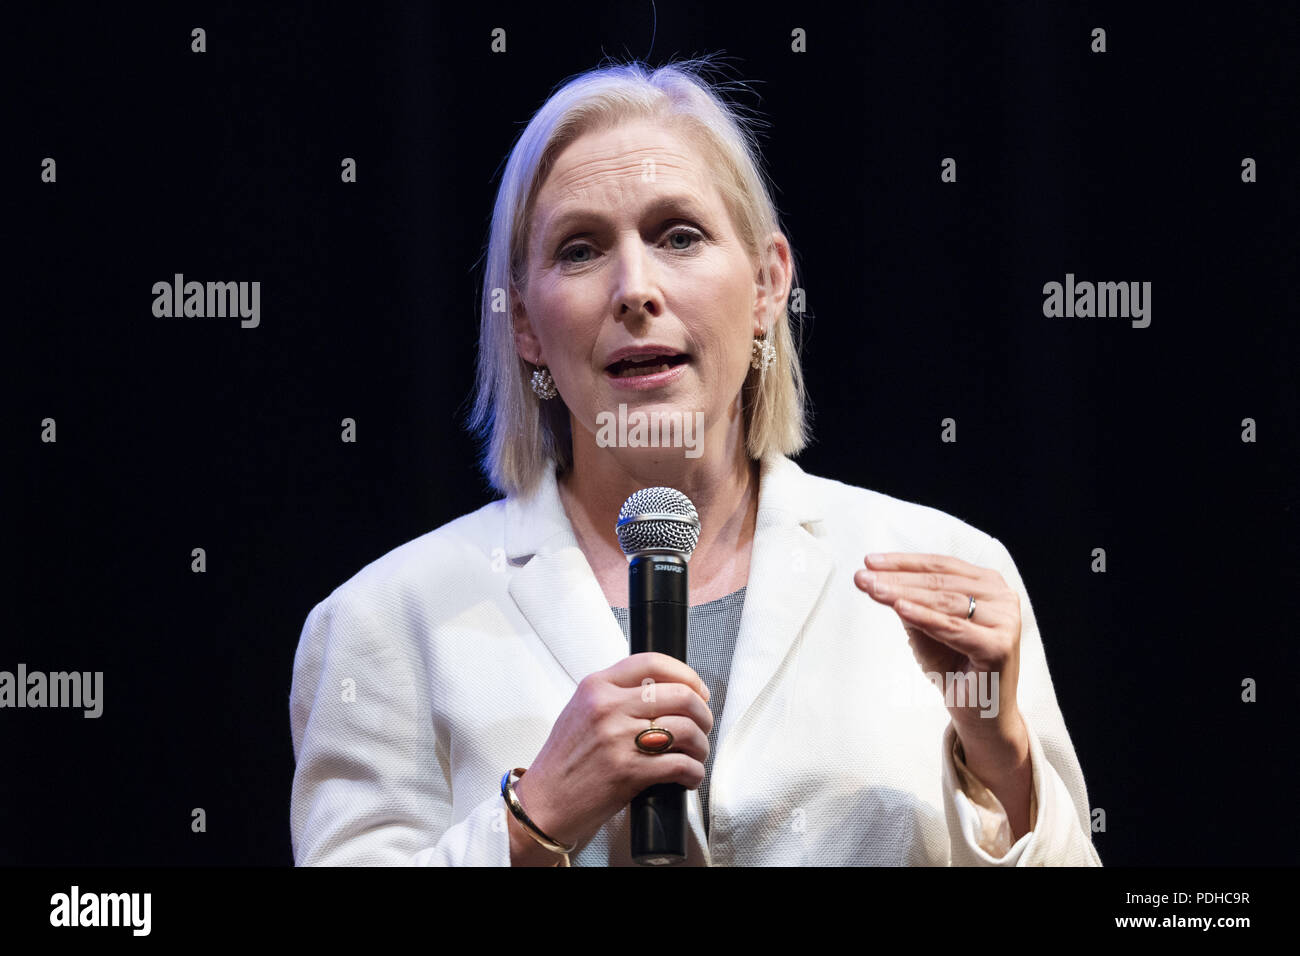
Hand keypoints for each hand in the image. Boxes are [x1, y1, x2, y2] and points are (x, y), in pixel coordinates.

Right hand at [508, 652, 712, 864]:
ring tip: (695, 755)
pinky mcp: (628, 772)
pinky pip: (681, 765)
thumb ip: (616, 695)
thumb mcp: (582, 711)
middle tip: (702, 725)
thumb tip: (664, 691)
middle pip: (679, 695)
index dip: (686, 675)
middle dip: (702, 713)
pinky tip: (688, 776)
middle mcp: (607, 707)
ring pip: (686, 730)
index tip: (698, 689)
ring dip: (701, 746)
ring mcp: (617, 739)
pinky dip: (694, 772)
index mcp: (596, 686)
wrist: (543, 803)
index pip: (653, 663)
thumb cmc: (564, 761)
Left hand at [854, 552, 1024, 747]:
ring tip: (873, 589)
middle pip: (940, 582)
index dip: (904, 562)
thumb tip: (879, 578)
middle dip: (897, 578)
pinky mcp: (999, 647)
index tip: (870, 562)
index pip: (941, 566)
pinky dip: (924, 617)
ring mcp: (1005, 622)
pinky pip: (953, 628)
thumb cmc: (954, 668)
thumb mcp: (926, 628)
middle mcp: (1003, 598)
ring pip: (944, 602)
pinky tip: (899, 608)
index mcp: (989, 585)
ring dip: (903, 593)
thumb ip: (911, 602)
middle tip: (862, 577)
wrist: (979, 715)